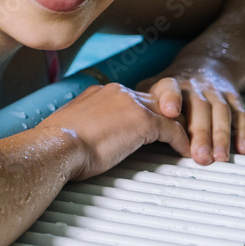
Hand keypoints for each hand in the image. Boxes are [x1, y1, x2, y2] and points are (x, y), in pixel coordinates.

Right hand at [43, 82, 191, 181]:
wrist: (56, 146)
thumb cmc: (56, 146)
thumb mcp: (70, 129)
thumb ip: (84, 127)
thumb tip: (83, 139)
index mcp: (99, 94)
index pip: (130, 99)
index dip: (142, 114)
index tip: (147, 130)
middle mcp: (116, 92)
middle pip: (153, 100)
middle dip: (167, 116)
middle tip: (177, 135)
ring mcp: (131, 104)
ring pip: (167, 111)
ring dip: (179, 128)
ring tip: (188, 144)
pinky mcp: (143, 121)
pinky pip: (172, 129)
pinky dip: (182, 141)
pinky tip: (185, 152)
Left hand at [136, 67, 244, 165]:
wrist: (204, 64)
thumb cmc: (171, 89)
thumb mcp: (151, 89)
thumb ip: (140, 105)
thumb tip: (122, 126)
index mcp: (171, 83)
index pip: (170, 88)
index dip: (171, 99)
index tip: (170, 113)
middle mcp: (195, 86)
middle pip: (199, 108)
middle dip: (200, 133)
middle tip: (199, 157)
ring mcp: (215, 92)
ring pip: (221, 112)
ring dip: (221, 136)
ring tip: (219, 158)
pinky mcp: (233, 98)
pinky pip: (240, 115)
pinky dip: (242, 132)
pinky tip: (242, 149)